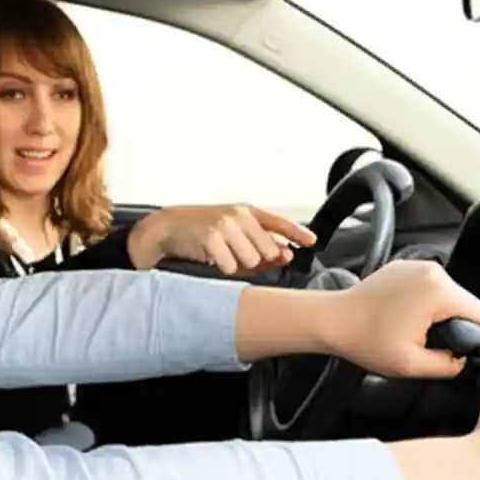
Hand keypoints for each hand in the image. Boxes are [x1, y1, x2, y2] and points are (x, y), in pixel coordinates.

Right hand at [128, 204, 316, 274]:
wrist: (167, 228)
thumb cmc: (199, 231)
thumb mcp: (231, 231)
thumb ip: (259, 244)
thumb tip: (285, 256)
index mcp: (246, 211)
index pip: (279, 222)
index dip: (297, 233)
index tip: (311, 241)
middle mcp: (239, 215)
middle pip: (268, 250)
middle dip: (256, 259)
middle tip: (235, 254)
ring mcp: (226, 225)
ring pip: (251, 260)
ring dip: (237, 265)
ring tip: (221, 255)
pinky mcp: (212, 237)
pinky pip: (231, 266)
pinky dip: (222, 268)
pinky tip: (210, 257)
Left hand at [325, 259, 479, 377]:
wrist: (332, 320)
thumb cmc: (365, 339)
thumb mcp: (412, 365)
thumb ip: (448, 366)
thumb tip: (461, 360)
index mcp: (439, 291)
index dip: (469, 334)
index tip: (444, 343)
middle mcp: (432, 271)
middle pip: (465, 302)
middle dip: (450, 322)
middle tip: (420, 337)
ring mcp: (416, 265)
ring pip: (448, 294)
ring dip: (435, 312)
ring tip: (407, 326)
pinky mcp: (403, 266)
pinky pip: (428, 287)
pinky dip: (421, 301)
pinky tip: (400, 315)